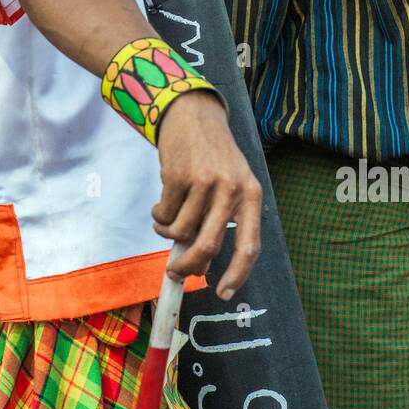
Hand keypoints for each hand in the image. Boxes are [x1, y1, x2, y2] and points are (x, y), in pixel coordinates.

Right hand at [152, 91, 261, 300]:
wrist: (192, 115)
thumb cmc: (212, 157)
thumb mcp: (228, 185)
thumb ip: (220, 222)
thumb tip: (203, 267)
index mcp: (250, 195)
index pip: (250, 245)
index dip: (238, 274)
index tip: (224, 293)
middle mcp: (230, 189)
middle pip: (209, 245)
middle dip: (189, 265)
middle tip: (177, 272)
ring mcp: (203, 182)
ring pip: (180, 231)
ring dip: (167, 234)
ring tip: (166, 222)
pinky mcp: (177, 176)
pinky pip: (163, 215)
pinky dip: (158, 218)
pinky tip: (161, 206)